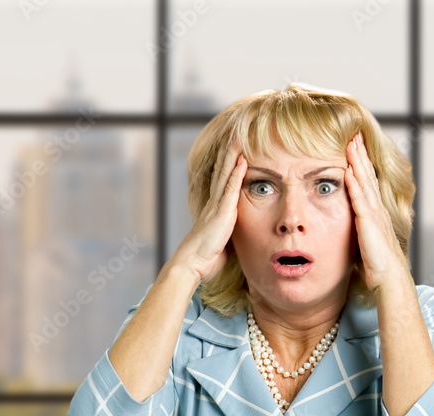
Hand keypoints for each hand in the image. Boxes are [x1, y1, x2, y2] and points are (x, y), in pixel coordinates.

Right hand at [173, 132, 246, 283]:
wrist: (191, 265)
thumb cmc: (206, 258)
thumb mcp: (223, 244)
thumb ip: (230, 235)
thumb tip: (237, 238)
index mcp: (215, 209)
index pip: (223, 181)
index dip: (228, 164)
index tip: (234, 149)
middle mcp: (214, 203)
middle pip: (222, 171)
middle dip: (229, 152)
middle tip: (234, 133)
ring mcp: (217, 206)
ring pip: (225, 174)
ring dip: (232, 156)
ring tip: (237, 137)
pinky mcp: (221, 213)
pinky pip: (231, 189)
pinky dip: (236, 174)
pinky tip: (242, 161)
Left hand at [344, 130, 408, 291]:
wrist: (390, 278)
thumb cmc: (378, 265)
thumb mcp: (367, 241)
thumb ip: (361, 228)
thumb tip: (354, 224)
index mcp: (375, 212)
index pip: (367, 182)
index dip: (361, 163)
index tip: (355, 146)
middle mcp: (377, 209)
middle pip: (368, 175)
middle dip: (360, 154)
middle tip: (354, 134)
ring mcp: (374, 215)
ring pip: (365, 182)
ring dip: (358, 162)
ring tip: (352, 143)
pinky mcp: (369, 224)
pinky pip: (360, 200)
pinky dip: (355, 185)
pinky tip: (349, 171)